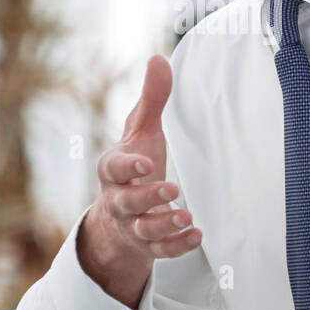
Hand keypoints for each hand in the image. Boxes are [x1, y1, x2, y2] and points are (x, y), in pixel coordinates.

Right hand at [77, 55, 201, 307]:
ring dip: (164, 224)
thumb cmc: (135, 165)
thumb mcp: (142, 132)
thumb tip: (159, 58)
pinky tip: (196, 235)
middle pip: (127, 202)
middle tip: (172, 189)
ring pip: (143, 229)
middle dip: (147, 197)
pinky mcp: (148, 245)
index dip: (127, 166)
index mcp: (113, 169)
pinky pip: (159, 250)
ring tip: (186, 215)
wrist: (120, 215)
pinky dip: (177, 245)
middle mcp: (119, 199)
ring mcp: (132, 224)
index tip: (145, 162)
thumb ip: (152, 100)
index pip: (113, 167)